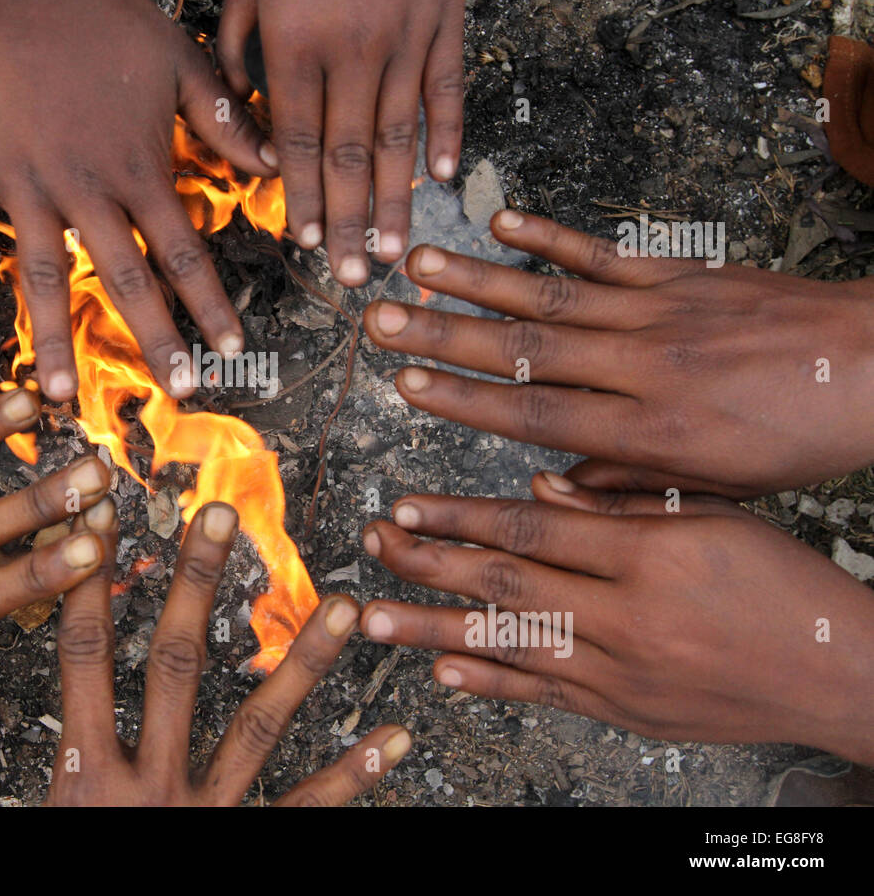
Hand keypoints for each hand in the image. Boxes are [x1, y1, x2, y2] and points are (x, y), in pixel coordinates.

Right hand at [0, 0, 275, 400]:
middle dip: (155, 340)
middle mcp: (86, 189)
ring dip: (51, 336)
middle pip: (125, 279)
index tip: (229, 351)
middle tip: (174, 391)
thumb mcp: (184, 64)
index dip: (210, 306)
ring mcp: (27, 182)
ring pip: (42, 274)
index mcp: (139, 169)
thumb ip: (224, 122)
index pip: (185, 254)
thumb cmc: (112, 21)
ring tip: (56, 392)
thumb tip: (269, 167)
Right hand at [48, 500, 410, 804]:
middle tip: (222, 512)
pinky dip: (354, 778)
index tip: (97, 514)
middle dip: (198, 583)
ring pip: (262, 728)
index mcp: (81, 781)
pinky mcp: (251, 857)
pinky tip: (396, 740)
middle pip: (176, 666)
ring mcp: (209, 824)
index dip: (87, 583)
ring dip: (303, 663)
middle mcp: (150, 791)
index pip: (81, 657)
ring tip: (346, 608)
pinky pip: (309, 816)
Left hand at [218, 0, 464, 283]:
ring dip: (398, 198)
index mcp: (293, 44)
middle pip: (349, 154)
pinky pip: (447, 87)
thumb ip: (237, 57)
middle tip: (356, 275)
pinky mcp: (446, 14)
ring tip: (398, 249)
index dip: (303, 198)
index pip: (296, 143)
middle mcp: (350, 49)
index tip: (307, 245)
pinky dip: (446, 134)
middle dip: (350, 221)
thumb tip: (245, 128)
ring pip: (399, 134)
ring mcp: (405, 34)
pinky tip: (443, 178)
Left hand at [359, 479, 873, 764]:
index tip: (407, 507)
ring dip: (433, 628)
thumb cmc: (784, 585)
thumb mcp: (713, 518)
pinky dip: (491, 681)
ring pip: (509, 643)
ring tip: (374, 618)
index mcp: (649, 554)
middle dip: (429, 564)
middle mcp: (628, 616)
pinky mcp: (625, 711)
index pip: (530, 530)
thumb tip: (538, 488)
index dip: (460, 517)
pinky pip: (545, 694)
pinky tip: (445, 670)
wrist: (839, 673)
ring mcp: (623, 672)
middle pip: (505, 584)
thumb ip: (620, 504)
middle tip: (374, 547)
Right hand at [364, 211, 873, 496]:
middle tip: (379, 319)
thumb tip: (548, 492)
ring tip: (415, 264)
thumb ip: (626, 487)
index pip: (535, 413)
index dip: (463, 398)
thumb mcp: (717, 488)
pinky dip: (550, 238)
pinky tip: (501, 225)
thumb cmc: (803, 436)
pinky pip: (605, 254)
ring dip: (476, 279)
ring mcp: (658, 311)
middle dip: (442, 333)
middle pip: (524, 348)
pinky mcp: (680, 274)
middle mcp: (642, 366)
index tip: (406, 383)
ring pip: (550, 294)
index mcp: (650, 430)